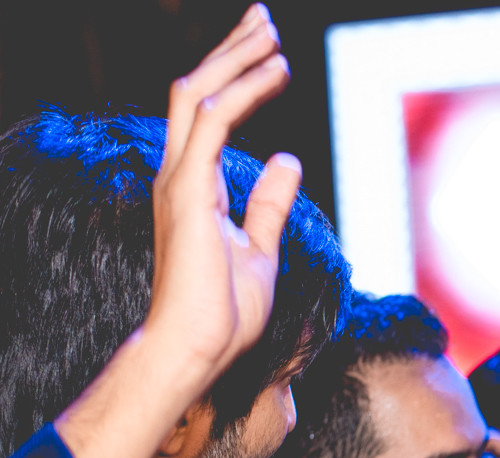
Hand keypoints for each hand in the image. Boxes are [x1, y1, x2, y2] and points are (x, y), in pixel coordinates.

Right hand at [54, 4, 299, 457]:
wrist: (198, 348)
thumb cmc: (225, 313)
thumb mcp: (260, 246)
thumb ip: (268, 203)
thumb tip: (288, 161)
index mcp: (191, 185)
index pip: (207, 113)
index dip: (236, 77)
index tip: (269, 53)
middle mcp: (178, 173)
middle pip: (196, 90)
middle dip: (231, 50)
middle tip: (265, 19)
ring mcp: (178, 180)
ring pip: (198, 94)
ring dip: (236, 58)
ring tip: (272, 33)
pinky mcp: (187, 191)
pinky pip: (213, 123)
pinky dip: (244, 91)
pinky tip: (274, 71)